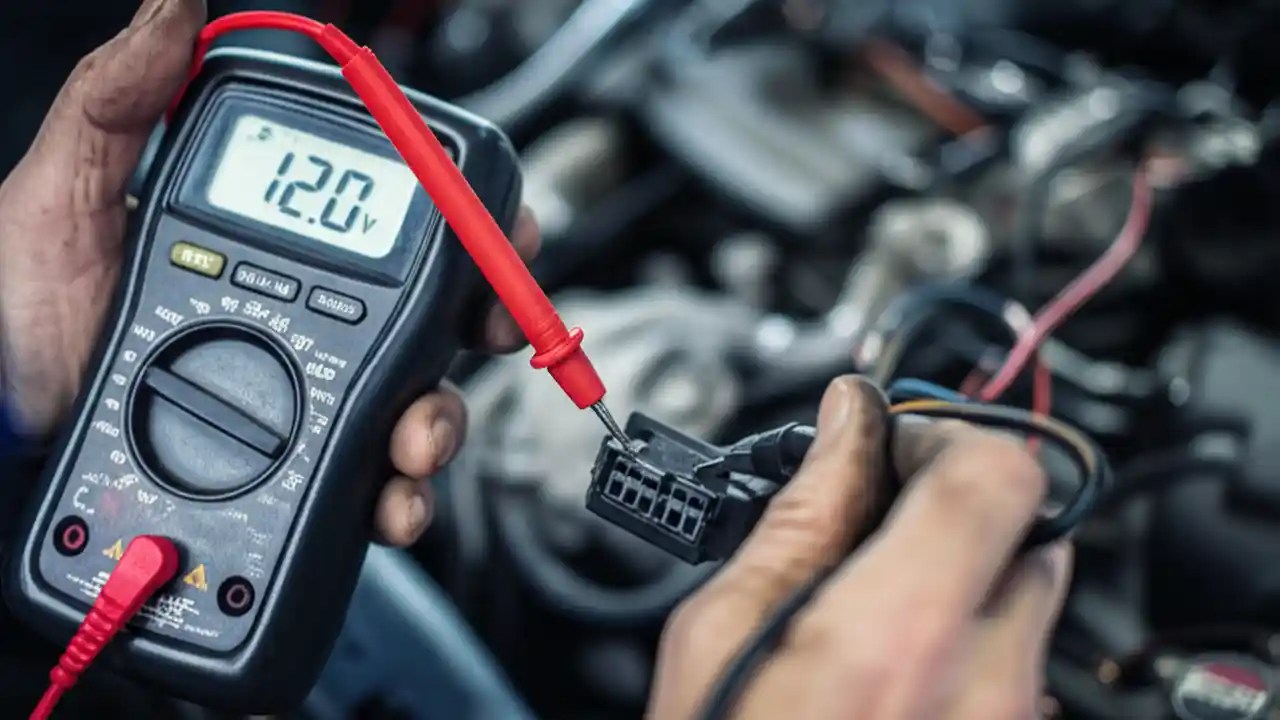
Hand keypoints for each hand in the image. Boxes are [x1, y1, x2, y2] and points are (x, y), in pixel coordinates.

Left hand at [0, 0, 539, 545]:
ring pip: (419, 404)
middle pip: (434, 314)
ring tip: (413, 440)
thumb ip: (117, 103)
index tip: (501, 229)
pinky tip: (387, 499)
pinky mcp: (298, 476)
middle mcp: (303, 318)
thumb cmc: (16, 321)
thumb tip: (170, 7)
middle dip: (485, 322)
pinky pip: (375, 482)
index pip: (392, 219)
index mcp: (270, 246)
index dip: (467, 219)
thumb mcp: (60, 200)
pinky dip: (402, 496)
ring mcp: (305, 402)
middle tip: (491, 331)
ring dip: (441, 422)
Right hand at [649, 376, 1068, 719]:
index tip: (888, 442)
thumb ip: (796, 519)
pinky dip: (964, 636)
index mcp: (897, 638)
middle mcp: (984, 689)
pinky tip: (887, 658)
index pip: (992, 473)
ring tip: (865, 599)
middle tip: (869, 517)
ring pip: (1025, 597)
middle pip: (1023, 529)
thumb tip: (844, 427)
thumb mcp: (718, 637)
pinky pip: (1018, 664)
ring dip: (958, 571)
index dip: (941, 433)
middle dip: (949, 504)